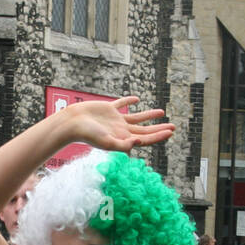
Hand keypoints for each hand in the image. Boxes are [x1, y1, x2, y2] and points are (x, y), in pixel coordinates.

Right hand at [61, 97, 175, 153]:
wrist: (72, 123)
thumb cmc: (87, 135)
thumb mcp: (107, 142)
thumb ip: (123, 145)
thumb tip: (138, 142)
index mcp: (122, 138)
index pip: (145, 138)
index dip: (159, 136)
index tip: (171, 131)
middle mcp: (121, 130)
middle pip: (144, 129)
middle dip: (159, 128)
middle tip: (173, 126)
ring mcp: (115, 119)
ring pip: (136, 117)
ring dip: (149, 115)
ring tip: (162, 112)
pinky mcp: (108, 109)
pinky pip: (122, 104)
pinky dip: (129, 101)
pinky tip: (137, 99)